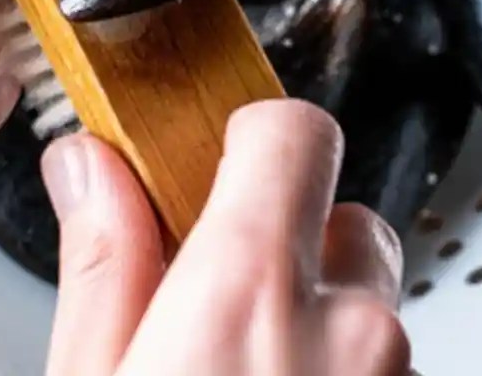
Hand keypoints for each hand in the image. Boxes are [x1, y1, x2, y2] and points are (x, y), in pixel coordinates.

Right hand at [42, 100, 411, 374]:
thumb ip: (104, 267)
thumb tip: (91, 171)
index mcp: (252, 294)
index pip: (294, 130)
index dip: (253, 137)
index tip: (218, 162)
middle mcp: (353, 331)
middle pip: (345, 223)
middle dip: (290, 250)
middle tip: (222, 309)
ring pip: (373, 308)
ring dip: (323, 328)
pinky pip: (391, 366)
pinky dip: (344, 373)